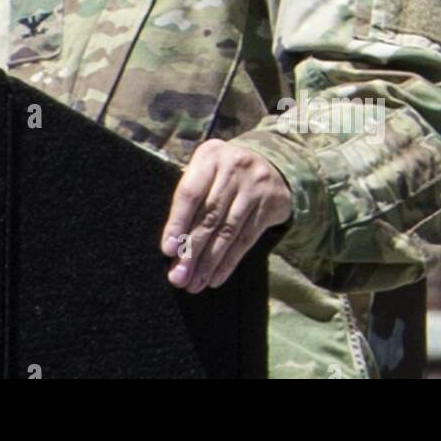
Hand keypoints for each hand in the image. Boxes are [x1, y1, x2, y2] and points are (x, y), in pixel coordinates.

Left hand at [160, 139, 293, 293]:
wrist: (272, 165)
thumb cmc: (224, 174)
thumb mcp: (206, 171)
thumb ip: (190, 198)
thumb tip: (172, 245)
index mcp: (209, 156)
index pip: (190, 193)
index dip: (177, 223)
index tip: (168, 250)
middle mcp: (233, 167)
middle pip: (209, 216)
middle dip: (191, 250)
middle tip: (178, 277)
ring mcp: (254, 186)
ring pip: (228, 231)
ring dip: (209, 262)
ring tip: (194, 284)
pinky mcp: (271, 205)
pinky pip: (246, 239)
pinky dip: (229, 262)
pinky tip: (215, 278)